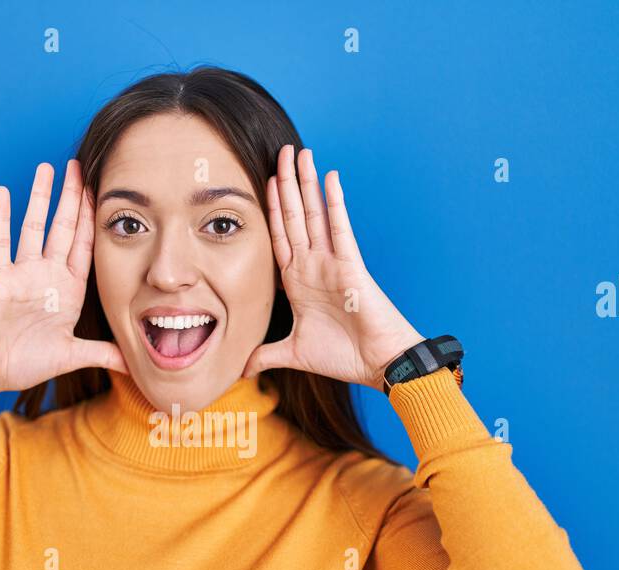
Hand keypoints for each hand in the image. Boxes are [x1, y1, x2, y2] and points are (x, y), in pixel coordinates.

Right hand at [0, 159, 126, 392]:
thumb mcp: (72, 355)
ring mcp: (22, 273)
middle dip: (72, 197)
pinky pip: (0, 242)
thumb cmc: (27, 363)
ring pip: (33, 226)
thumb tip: (134, 365)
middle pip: (63, 227)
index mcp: (68, 289)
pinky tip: (4, 192)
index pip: (85, 246)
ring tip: (47, 168)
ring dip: (40, 197)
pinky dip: (1, 217)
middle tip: (78, 166)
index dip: (93, 220)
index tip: (100, 192)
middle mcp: (47, 275)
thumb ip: (102, 354)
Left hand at [242, 145, 424, 390]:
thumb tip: (242, 368)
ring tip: (300, 152)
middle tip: (281, 152)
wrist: (376, 364)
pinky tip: (329, 176)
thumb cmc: (343, 356)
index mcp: (298, 281)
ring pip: (314, 214)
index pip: (279, 236)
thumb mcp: (293, 353)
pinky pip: (339, 228)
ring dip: (306, 183)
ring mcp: (332, 262)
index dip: (270, 209)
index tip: (262, 182)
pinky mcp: (351, 265)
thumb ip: (266, 354)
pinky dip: (334, 202)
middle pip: (294, 216)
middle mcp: (313, 265)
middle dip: (285, 184)